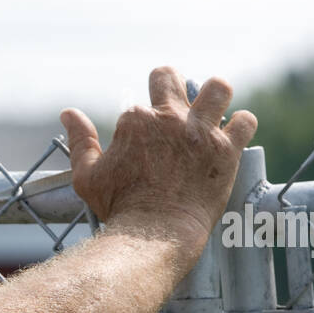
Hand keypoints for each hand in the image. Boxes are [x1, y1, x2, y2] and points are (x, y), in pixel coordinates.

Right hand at [59, 66, 257, 254]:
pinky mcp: (226, 149)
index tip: (143, 143)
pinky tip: (233, 135)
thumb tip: (68, 113)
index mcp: (135, 120)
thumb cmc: (118, 208)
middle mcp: (169, 118)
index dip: (139, 123)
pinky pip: (245, 121)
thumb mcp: (87, 175)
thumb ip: (79, 141)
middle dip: (172, 86)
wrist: (154, 235)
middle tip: (175, 108)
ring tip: (212, 110)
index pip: (137, 105)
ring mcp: (201, 131)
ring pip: (218, 88)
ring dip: (215, 95)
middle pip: (172, 77)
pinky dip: (241, 125)